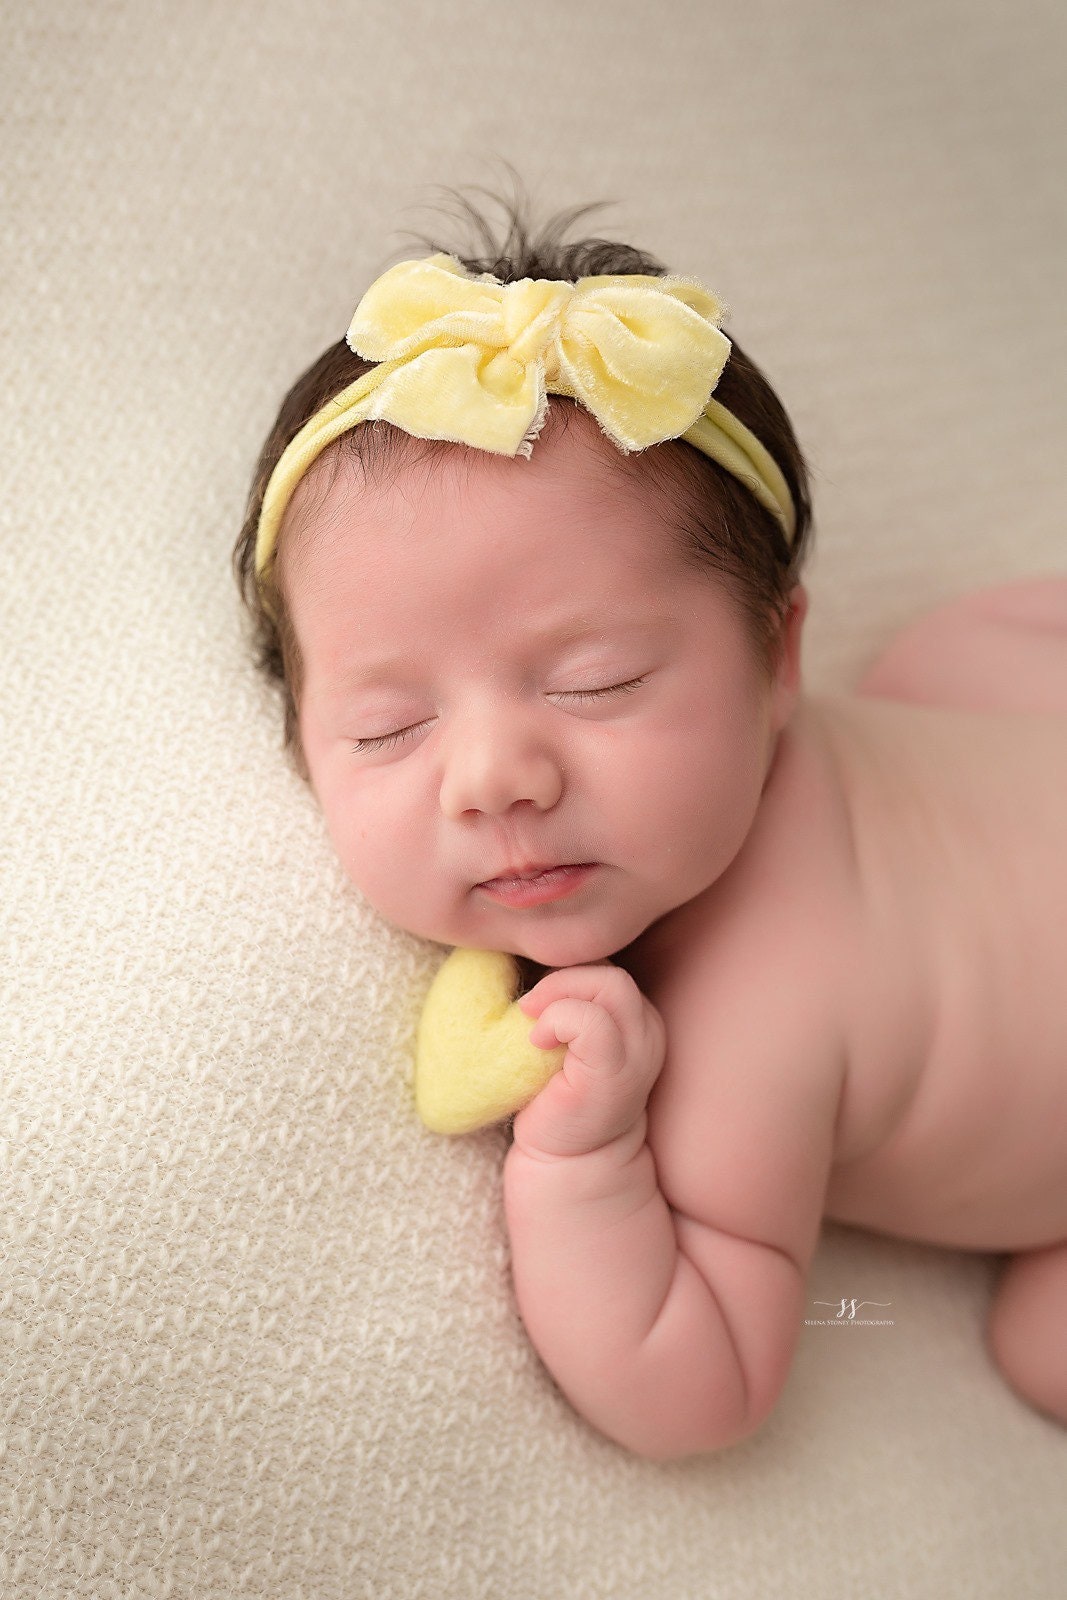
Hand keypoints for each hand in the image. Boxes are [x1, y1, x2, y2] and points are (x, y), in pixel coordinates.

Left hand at [511, 963, 666, 1158]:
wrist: (566, 1158)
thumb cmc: (557, 1093)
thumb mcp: (566, 1036)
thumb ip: (566, 999)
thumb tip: (522, 953)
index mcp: (634, 1015)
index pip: (606, 963)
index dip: (567, 969)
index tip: (536, 997)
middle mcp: (647, 1029)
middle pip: (613, 969)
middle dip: (562, 977)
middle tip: (527, 1006)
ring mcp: (638, 1051)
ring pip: (610, 984)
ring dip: (559, 993)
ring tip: (533, 1023)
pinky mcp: (616, 1071)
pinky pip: (592, 1021)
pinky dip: (558, 1019)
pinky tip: (538, 1042)